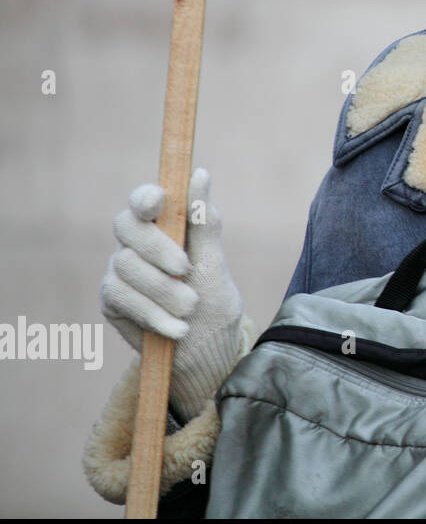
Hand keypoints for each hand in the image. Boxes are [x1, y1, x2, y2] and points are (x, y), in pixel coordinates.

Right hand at [99, 167, 244, 420]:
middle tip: (186, 269)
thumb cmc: (214, 300)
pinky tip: (178, 328)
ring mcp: (120, 271)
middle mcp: (136, 244)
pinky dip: (154, 314)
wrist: (206, 349)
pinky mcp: (112, 300)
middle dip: (157, 247)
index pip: (144, 200)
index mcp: (165, 227)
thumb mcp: (215, 263)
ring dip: (164, 289)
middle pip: (127, 227)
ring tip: (191, 307)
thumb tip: (200, 174)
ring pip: (126, 265)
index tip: (159, 202)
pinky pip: (122, 297)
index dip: (146, 197)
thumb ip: (205, 222)